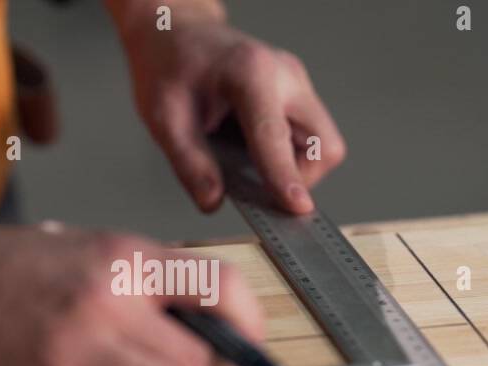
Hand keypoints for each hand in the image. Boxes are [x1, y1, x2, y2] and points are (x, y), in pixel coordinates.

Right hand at [0, 185, 283, 365]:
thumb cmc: (6, 267)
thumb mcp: (88, 249)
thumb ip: (143, 283)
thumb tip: (199, 330)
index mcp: (128, 256)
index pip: (219, 286)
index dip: (252, 327)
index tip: (256, 355)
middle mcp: (112, 297)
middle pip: (205, 358)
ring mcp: (80, 343)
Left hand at [108, 0, 345, 213]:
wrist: (177, 34)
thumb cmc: (170, 67)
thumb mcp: (164, 117)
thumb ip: (190, 163)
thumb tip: (213, 201)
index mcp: (250, 73)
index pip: (275, 135)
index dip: (286, 177)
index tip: (296, 208)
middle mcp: (285, 75)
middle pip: (323, 143)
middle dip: (300, 176)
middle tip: (261, 188)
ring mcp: (297, 82)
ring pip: (323, 143)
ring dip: (295, 167)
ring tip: (251, 166)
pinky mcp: (298, 93)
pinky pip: (310, 137)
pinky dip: (289, 155)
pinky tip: (255, 151)